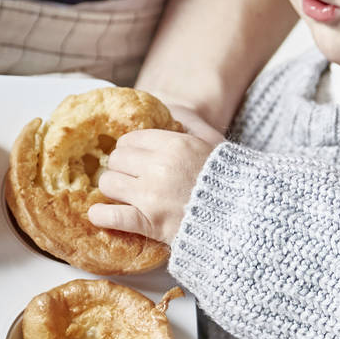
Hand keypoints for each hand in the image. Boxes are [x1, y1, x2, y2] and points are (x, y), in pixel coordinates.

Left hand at [87, 107, 224, 244]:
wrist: (240, 217)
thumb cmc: (226, 179)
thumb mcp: (212, 143)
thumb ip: (189, 126)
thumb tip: (167, 114)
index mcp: (175, 144)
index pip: (130, 139)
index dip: (129, 149)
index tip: (133, 159)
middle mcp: (160, 168)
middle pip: (116, 159)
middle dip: (120, 168)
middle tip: (128, 177)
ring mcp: (152, 196)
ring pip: (108, 183)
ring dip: (113, 189)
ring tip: (122, 195)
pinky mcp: (149, 223)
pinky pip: (111, 216)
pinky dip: (101, 216)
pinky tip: (99, 214)